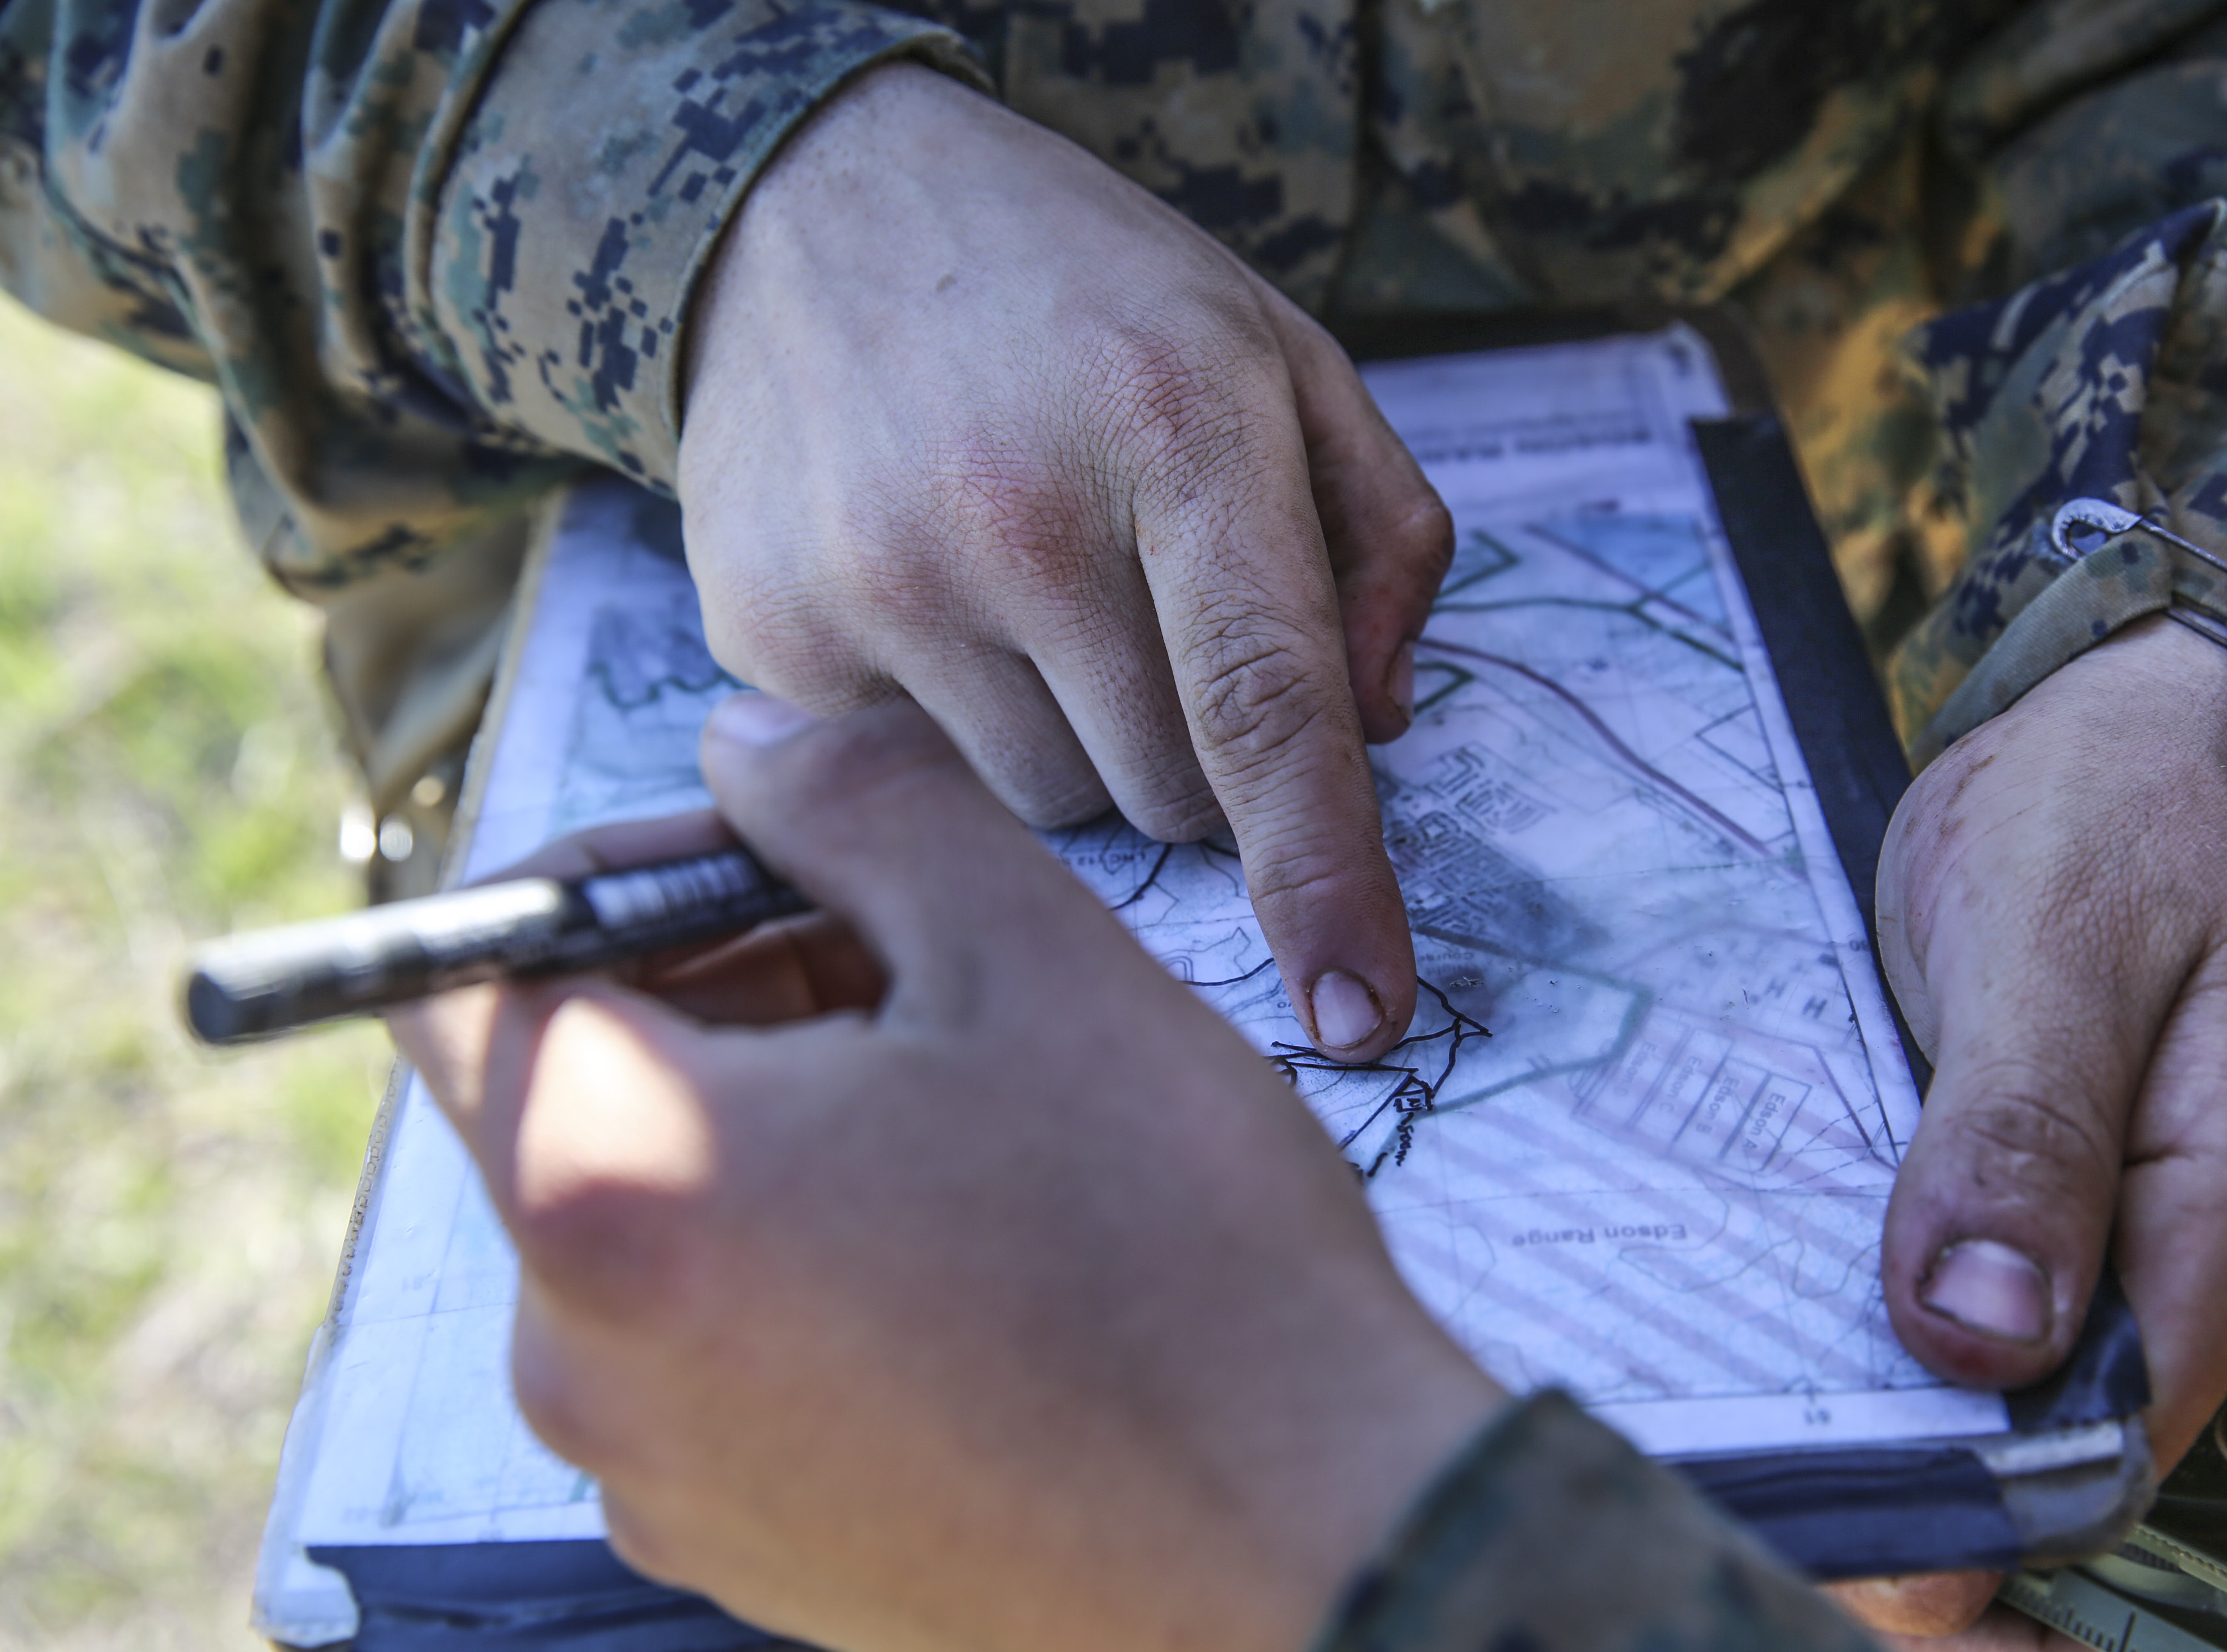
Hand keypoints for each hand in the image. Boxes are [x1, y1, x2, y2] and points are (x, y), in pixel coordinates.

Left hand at [386, 694, 1503, 1651]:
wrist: (1310, 1543)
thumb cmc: (1176, 1249)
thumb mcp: (1027, 951)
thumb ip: (854, 799)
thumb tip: (745, 744)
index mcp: (614, 1187)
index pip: (473, 962)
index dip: (621, 868)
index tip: (788, 850)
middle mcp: (585, 1360)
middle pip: (580, 1092)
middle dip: (728, 983)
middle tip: (919, 951)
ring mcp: (659, 1474)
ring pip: (667, 1215)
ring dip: (785, 1114)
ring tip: (976, 1097)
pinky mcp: (747, 1546)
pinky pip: (720, 1346)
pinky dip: (809, 1252)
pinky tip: (978, 1241)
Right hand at [678, 63, 1453, 1060]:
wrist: (808, 203)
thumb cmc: (1082, 293)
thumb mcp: (1277, 353)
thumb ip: (1377, 538)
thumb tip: (1378, 730)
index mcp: (1181, 428)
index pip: (1271, 711)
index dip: (1326, 880)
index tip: (1366, 1020)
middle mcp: (1019, 517)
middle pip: (1166, 799)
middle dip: (1190, 753)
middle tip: (1142, 615)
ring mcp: (877, 583)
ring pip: (1045, 809)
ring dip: (1066, 740)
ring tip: (1019, 583)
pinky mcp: (768, 636)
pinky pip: (911, 780)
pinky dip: (944, 721)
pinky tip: (921, 588)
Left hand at [1831, 617, 2226, 1638]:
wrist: (2138, 724)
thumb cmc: (2112, 807)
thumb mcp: (2057, 944)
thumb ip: (2024, 1135)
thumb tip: (1982, 1342)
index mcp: (2226, 1205)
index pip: (2116, 1428)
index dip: (1980, 1485)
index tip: (1829, 1487)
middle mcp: (2191, 1244)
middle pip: (2057, 1417)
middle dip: (1917, 1447)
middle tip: (1741, 1431)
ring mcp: (2126, 1217)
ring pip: (2009, 1357)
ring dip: (1887, 1377)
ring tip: (1735, 1371)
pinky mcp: (2058, 1180)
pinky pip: (1977, 1276)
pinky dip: (1886, 1292)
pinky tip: (1779, 1285)